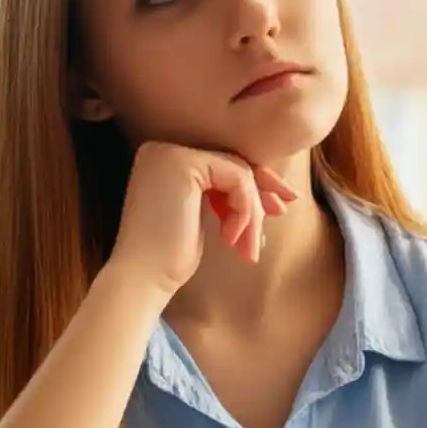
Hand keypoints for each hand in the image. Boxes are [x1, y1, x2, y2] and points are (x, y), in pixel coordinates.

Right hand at [108, 141, 297, 295]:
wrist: (143, 278)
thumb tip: (266, 189)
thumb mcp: (201, 217)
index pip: (220, 164)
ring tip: (249, 248)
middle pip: (232, 164)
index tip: (277, 206)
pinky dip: (245, 210)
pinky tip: (231, 239)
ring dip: (252, 213)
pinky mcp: (184, 164)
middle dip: (261, 191)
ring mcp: (171, 153)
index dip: (252, 186)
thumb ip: (221, 195)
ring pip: (239, 173)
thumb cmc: (169, 258)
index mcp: (163, 160)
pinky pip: (238, 179)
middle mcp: (164, 149)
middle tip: (283, 209)